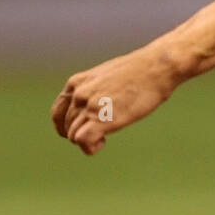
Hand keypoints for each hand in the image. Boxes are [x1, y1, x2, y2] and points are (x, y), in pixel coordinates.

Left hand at [50, 43, 183, 154]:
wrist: (156, 68)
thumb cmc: (139, 72)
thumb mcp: (107, 75)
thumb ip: (95, 90)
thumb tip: (96, 105)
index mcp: (77, 82)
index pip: (58, 111)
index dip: (64, 126)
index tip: (78, 131)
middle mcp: (79, 94)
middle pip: (68, 126)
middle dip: (81, 133)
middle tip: (101, 132)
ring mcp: (89, 106)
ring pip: (74, 136)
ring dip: (88, 141)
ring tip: (105, 136)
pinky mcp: (101, 119)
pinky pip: (82, 140)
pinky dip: (89, 147)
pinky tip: (103, 143)